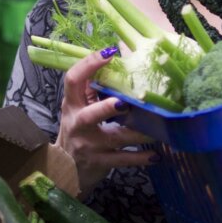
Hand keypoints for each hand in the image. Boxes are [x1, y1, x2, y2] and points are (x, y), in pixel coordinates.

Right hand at [56, 47, 155, 194]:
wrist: (64, 169)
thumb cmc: (77, 131)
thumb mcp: (78, 108)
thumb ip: (92, 89)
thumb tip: (115, 57)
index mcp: (72, 104)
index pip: (73, 80)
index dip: (88, 64)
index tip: (109, 53)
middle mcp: (78, 124)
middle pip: (90, 115)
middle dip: (107, 108)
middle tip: (125, 104)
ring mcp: (89, 145)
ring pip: (114, 138)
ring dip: (137, 133)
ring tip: (157, 129)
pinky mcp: (100, 162)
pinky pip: (123, 160)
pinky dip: (140, 158)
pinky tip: (155, 155)